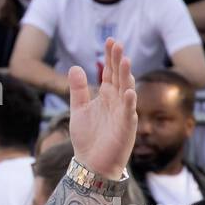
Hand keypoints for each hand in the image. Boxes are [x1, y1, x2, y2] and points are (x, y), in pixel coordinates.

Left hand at [68, 38, 136, 179]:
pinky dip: (130, 103)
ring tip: (125, 60)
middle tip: (117, 44)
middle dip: (118, 61)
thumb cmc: (87, 138)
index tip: (110, 41)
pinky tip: (129, 92)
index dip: (110, 57)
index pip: (110, 72)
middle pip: (119, 77)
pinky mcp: (126, 128)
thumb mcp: (78, 110)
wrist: (91, 163)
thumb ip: (78, 90)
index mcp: (106, 96)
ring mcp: (123, 113)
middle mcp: (117, 101)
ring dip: (126, 76)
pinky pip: (129, 113)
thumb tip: (75, 67)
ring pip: (127, 90)